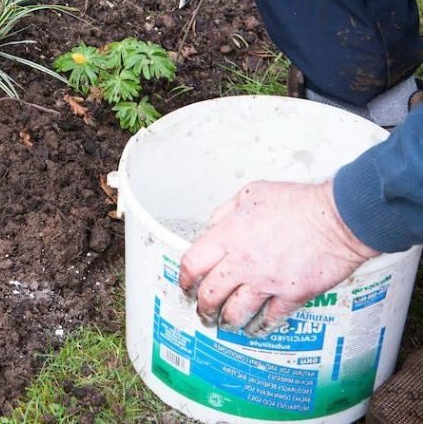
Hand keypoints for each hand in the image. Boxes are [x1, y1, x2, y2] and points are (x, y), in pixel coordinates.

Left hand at [178, 180, 379, 336]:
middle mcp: (243, 262)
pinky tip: (254, 329)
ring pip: (235, 312)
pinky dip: (259, 328)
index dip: (184, 278)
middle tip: (201, 311)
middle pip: (210, 294)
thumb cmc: (300, 203)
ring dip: (225, 321)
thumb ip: (225, 213)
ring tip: (223, 324)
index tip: (186, 284)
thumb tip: (211, 229)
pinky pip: (269, 319)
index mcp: (229, 236)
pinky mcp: (292, 295)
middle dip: (202, 306)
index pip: (192, 264)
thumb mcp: (250, 194)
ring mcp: (267, 282)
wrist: (339, 218)